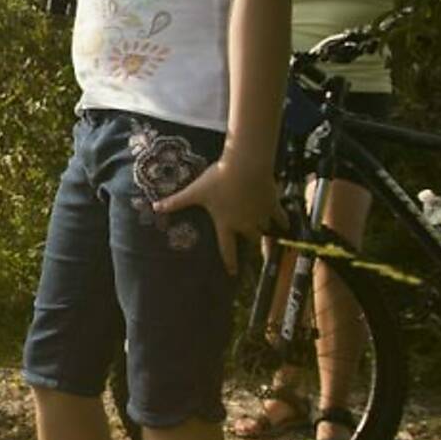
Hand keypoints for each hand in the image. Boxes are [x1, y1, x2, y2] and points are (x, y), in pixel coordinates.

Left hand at [151, 155, 283, 275]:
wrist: (245, 166)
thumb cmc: (217, 179)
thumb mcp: (194, 191)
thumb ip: (176, 201)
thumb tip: (155, 207)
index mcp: (225, 223)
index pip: (226, 248)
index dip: (230, 262)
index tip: (233, 273)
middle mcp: (245, 223)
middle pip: (250, 239)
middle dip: (250, 243)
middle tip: (251, 248)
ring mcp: (260, 215)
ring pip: (265, 229)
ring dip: (264, 232)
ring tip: (267, 236)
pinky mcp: (272, 204)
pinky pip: (281, 218)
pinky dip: (283, 222)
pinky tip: (286, 225)